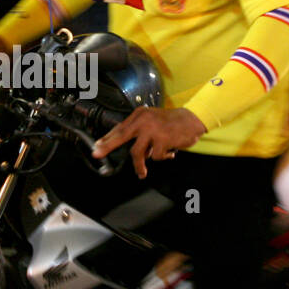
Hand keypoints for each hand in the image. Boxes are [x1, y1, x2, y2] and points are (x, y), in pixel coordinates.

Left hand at [92, 106, 206, 178]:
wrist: (192, 120)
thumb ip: (140, 132)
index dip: (107, 138)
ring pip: (138, 152)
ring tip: (142, 173)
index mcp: (140, 115)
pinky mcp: (162, 139)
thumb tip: (128, 149)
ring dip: (139, 165)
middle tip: (97, 154)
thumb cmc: (171, 122)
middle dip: (108, 146)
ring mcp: (152, 129)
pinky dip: (161, 158)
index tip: (97, 146)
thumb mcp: (152, 120)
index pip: (120, 128)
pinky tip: (169, 153)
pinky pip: (155, 156)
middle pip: (121, 135)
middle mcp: (144, 120)